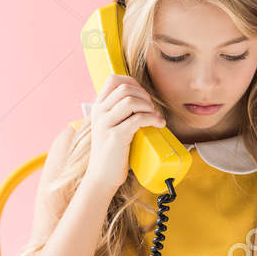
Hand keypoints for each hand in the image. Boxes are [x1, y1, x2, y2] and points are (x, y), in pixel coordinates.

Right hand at [85, 71, 166, 196]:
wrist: (101, 176)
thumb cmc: (111, 152)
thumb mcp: (110, 126)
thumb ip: (119, 112)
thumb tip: (142, 98)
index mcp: (98, 107)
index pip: (113, 80)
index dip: (132, 82)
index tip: (143, 95)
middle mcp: (99, 113)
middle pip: (125, 88)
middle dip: (144, 95)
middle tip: (152, 108)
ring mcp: (106, 124)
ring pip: (131, 100)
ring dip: (149, 106)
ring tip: (155, 116)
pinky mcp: (115, 136)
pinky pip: (138, 119)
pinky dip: (152, 118)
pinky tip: (158, 124)